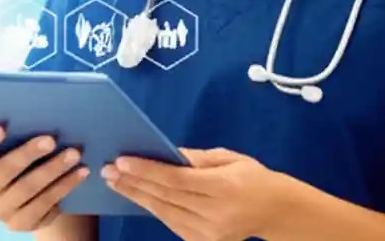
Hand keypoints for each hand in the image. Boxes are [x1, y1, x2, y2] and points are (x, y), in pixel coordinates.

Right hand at [0, 126, 88, 232]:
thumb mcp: (15, 144)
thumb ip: (18, 128)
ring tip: (75, 154)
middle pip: (3, 171)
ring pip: (27, 189)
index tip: (2, 128)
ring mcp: (0, 210)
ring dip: (53, 169)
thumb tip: (40, 101)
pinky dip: (65, 186)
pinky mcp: (21, 223)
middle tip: (51, 139)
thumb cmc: (22, 156)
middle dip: (28, 154)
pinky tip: (81, 172)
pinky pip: (45, 205)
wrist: (32, 196)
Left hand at [103, 147, 289, 240]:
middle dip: (134, 182)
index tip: (123, 161)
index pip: (177, 179)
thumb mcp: (231, 158)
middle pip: (166, 197)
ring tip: (115, 181)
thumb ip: (198, 158)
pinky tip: (137, 195)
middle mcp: (215, 214)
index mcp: (224, 188)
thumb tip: (166, 152)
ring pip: (164, 213)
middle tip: (108, 169)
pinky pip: (171, 223)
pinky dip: (152, 208)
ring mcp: (208, 233)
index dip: (148, 170)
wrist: (276, 211)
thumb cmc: (254, 178)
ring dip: (136, 196)